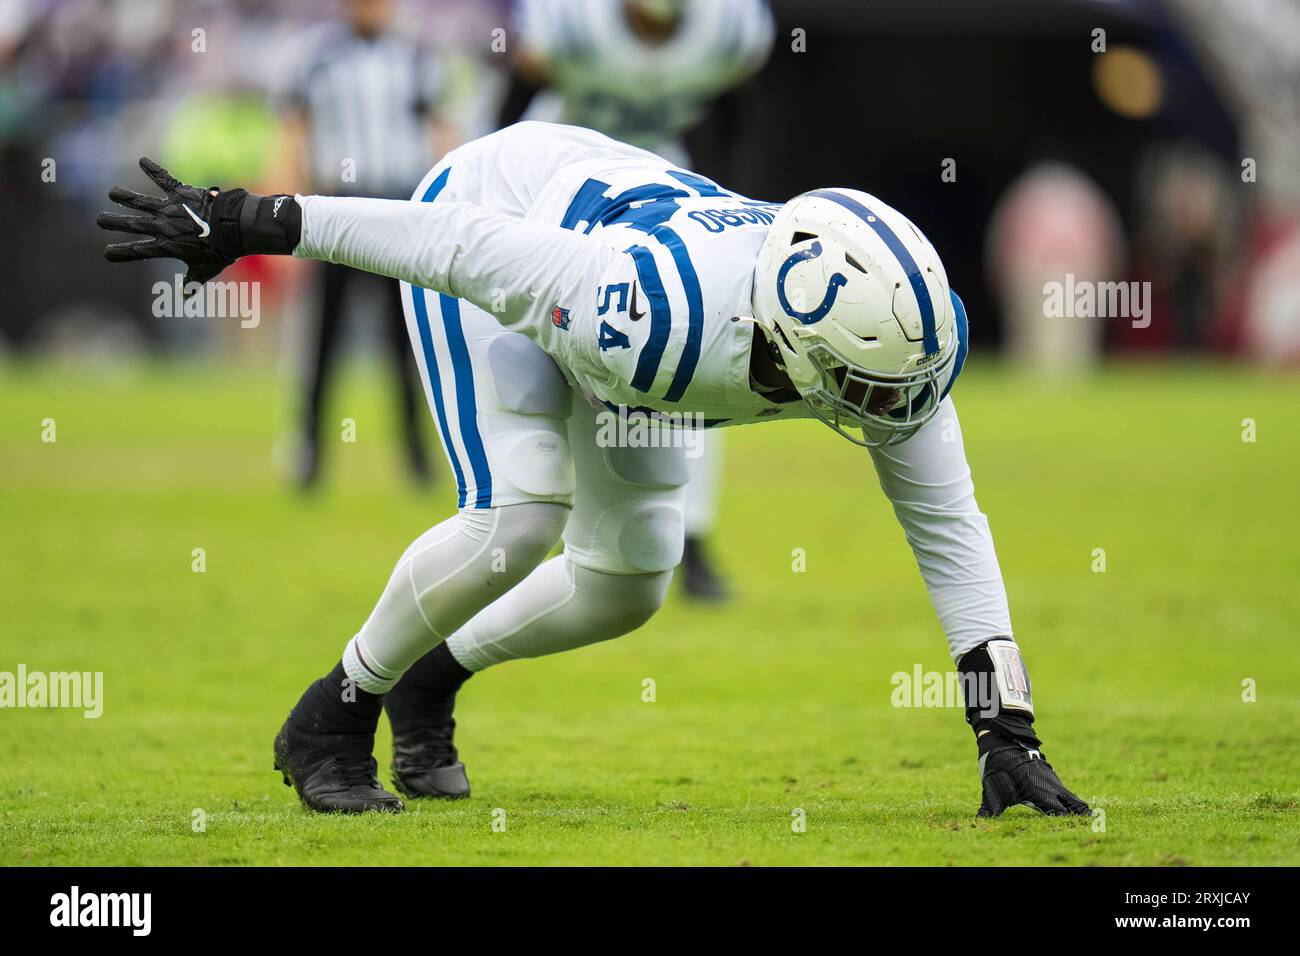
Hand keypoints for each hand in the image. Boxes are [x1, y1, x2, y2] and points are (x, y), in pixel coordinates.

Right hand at [97, 158, 243, 284]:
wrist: (233, 228)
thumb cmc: (221, 252)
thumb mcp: (205, 270)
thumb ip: (192, 282)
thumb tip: (185, 297)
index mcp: (167, 247)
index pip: (139, 251)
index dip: (121, 253)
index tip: (107, 253)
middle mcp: (163, 226)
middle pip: (133, 224)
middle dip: (114, 222)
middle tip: (98, 219)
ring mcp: (170, 208)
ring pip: (142, 202)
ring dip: (125, 197)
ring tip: (112, 193)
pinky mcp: (180, 193)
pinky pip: (164, 180)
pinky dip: (153, 170)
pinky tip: (142, 160)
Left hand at [977, 736, 1090, 816]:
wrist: (1004, 739)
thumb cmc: (997, 767)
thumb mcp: (991, 791)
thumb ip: (989, 809)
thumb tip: (978, 820)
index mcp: (1039, 793)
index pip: (1059, 812)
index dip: (1066, 820)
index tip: (1078, 825)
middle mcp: (1049, 786)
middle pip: (1071, 802)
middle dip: (1080, 812)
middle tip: (1094, 820)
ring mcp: (1050, 778)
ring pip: (1068, 793)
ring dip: (1076, 803)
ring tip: (1089, 813)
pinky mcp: (1048, 772)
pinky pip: (1062, 787)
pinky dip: (1068, 795)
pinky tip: (1069, 799)